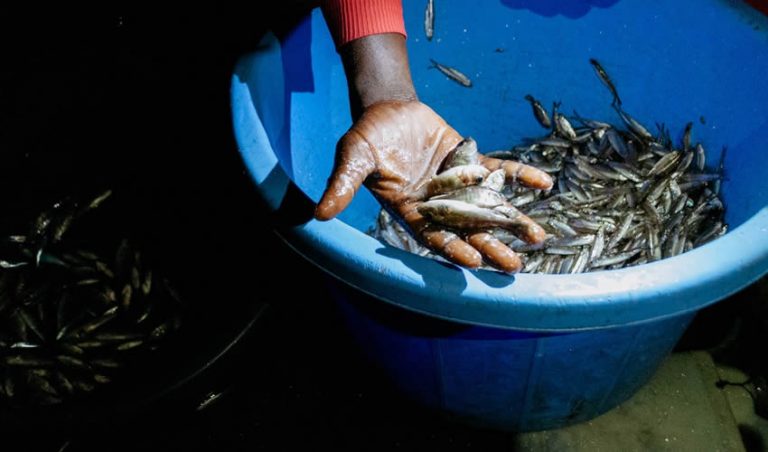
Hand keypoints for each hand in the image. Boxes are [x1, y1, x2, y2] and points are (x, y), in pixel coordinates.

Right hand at [314, 100, 552, 271]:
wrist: (387, 109)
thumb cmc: (366, 137)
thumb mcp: (352, 158)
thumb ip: (342, 185)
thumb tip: (319, 214)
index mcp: (410, 211)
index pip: (433, 235)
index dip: (452, 247)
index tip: (474, 262)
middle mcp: (437, 204)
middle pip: (467, 229)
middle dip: (490, 246)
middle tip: (515, 265)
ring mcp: (456, 184)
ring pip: (488, 206)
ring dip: (512, 220)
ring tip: (536, 236)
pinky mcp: (469, 162)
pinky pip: (497, 171)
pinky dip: (519, 176)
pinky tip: (543, 183)